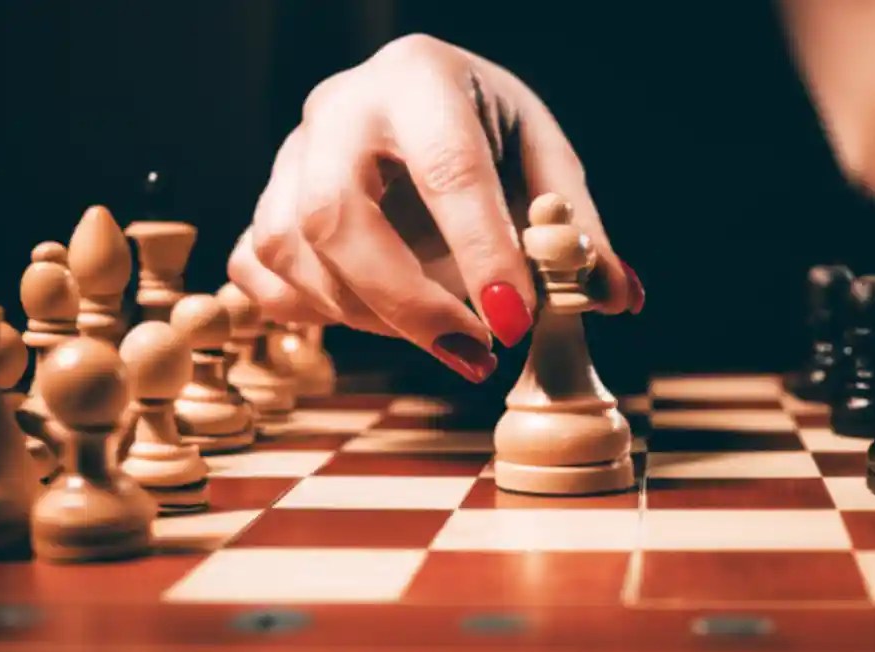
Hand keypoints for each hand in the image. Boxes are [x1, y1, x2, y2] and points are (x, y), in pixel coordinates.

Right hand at [228, 34, 643, 382]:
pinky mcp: (268, 196)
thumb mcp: (542, 159)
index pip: (447, 170)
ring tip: (437, 332)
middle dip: (404, 302)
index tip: (515, 321)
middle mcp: (341, 107)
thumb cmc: (486, 130)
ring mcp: (290, 152)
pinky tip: (369, 317)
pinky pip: (256, 268)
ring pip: (289, 249)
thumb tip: (618, 296)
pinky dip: (306, 310)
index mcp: (420, 77)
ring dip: (364, 315)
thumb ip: (575, 227)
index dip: (482, 252)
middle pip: (336, 215)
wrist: (418, 103)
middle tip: (473, 350)